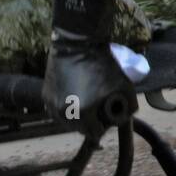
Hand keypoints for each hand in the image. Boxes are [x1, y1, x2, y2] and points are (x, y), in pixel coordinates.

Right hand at [42, 0, 137, 139]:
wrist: (78, 42)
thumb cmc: (102, 63)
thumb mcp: (124, 86)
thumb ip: (129, 107)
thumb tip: (124, 118)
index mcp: (82, 112)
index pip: (94, 134)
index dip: (103, 126)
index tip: (106, 116)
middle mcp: (63, 112)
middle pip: (79, 129)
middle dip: (89, 123)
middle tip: (97, 109)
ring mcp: (52, 103)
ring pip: (66, 121)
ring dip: (76, 117)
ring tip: (85, 103)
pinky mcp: (45, 94)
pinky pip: (56, 110)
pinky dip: (65, 107)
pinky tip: (74, 97)